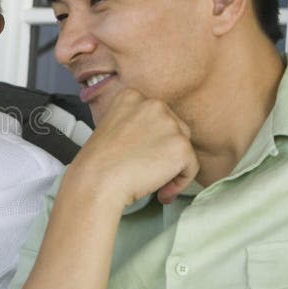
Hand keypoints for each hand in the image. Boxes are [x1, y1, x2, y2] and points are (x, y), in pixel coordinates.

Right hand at [66, 89, 198, 208]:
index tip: (140, 153)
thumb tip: (151, 140)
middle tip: (146, 170)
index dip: (151, 139)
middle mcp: (154, 105)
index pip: (155, 116)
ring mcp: (170, 125)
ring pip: (183, 149)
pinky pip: (191, 168)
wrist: (97, 181)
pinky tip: (160, 192)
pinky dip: (179, 184)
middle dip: (164, 152)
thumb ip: (132, 124)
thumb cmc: (96, 162)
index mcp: (132, 96)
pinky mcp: (182, 147)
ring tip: (151, 182)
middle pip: (174, 129)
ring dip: (172, 168)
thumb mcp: (109, 127)